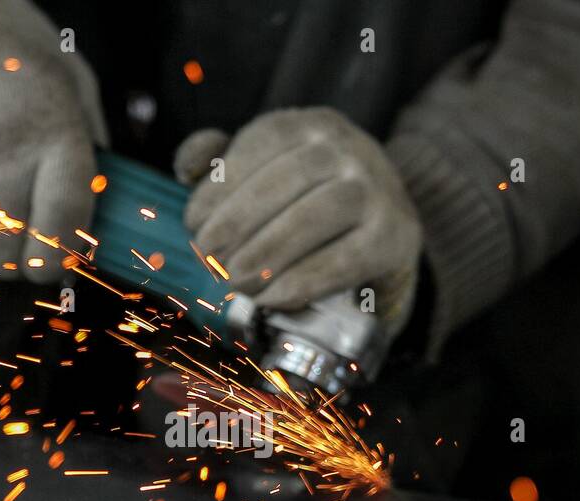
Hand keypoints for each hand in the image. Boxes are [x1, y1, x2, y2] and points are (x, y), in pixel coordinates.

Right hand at [0, 0, 105, 281]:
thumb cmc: (8, 44)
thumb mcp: (69, 77)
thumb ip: (85, 135)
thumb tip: (101, 196)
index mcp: (55, 129)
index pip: (62, 221)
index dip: (56, 258)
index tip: (51, 265)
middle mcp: (5, 144)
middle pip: (4, 241)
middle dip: (9, 264)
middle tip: (10, 261)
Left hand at [176, 107, 420, 333]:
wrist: (387, 227)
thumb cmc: (311, 198)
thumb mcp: (269, 168)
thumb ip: (220, 162)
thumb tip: (185, 165)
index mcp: (312, 124)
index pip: (262, 142)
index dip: (220, 186)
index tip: (194, 225)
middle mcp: (349, 148)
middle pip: (285, 181)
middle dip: (237, 224)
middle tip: (208, 258)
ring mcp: (377, 190)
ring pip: (314, 218)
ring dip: (265, 253)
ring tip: (233, 280)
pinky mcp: (393, 236)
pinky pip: (343, 259)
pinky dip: (302, 281)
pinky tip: (270, 297)